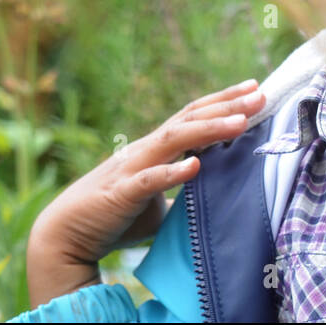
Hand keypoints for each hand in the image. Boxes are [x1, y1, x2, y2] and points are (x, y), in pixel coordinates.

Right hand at [26, 78, 265, 304]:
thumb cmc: (114, 216)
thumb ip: (182, 191)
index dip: (223, 101)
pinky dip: (171, 172)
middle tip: (261, 95)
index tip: (254, 89)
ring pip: (174, 140)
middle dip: (227, 106)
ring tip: (240, 123)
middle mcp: (146, 150)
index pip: (194, 115)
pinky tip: (195, 165)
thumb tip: (215, 193)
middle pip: (190, 119)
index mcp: (155, 149)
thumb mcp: (158, 200)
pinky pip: (148, 181)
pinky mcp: (121, 194)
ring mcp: (133, 168)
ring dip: (209, 130)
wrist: (65, 235)